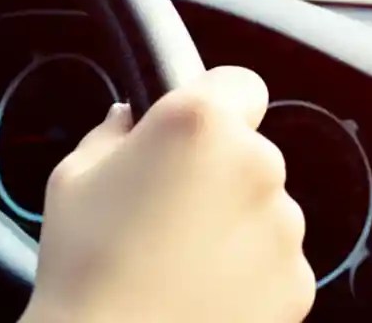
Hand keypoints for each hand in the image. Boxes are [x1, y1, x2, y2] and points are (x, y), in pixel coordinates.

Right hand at [23, 67, 314, 322]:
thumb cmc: (86, 268)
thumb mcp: (74, 179)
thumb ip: (112, 134)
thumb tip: (128, 121)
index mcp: (199, 124)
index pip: (238, 82)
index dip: (214, 102)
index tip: (189, 132)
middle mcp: (255, 165)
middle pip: (249, 151)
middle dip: (218, 170)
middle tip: (167, 206)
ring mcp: (283, 227)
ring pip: (264, 206)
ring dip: (234, 221)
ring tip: (179, 258)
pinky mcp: (298, 281)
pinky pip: (275, 258)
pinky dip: (248, 270)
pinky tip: (201, 289)